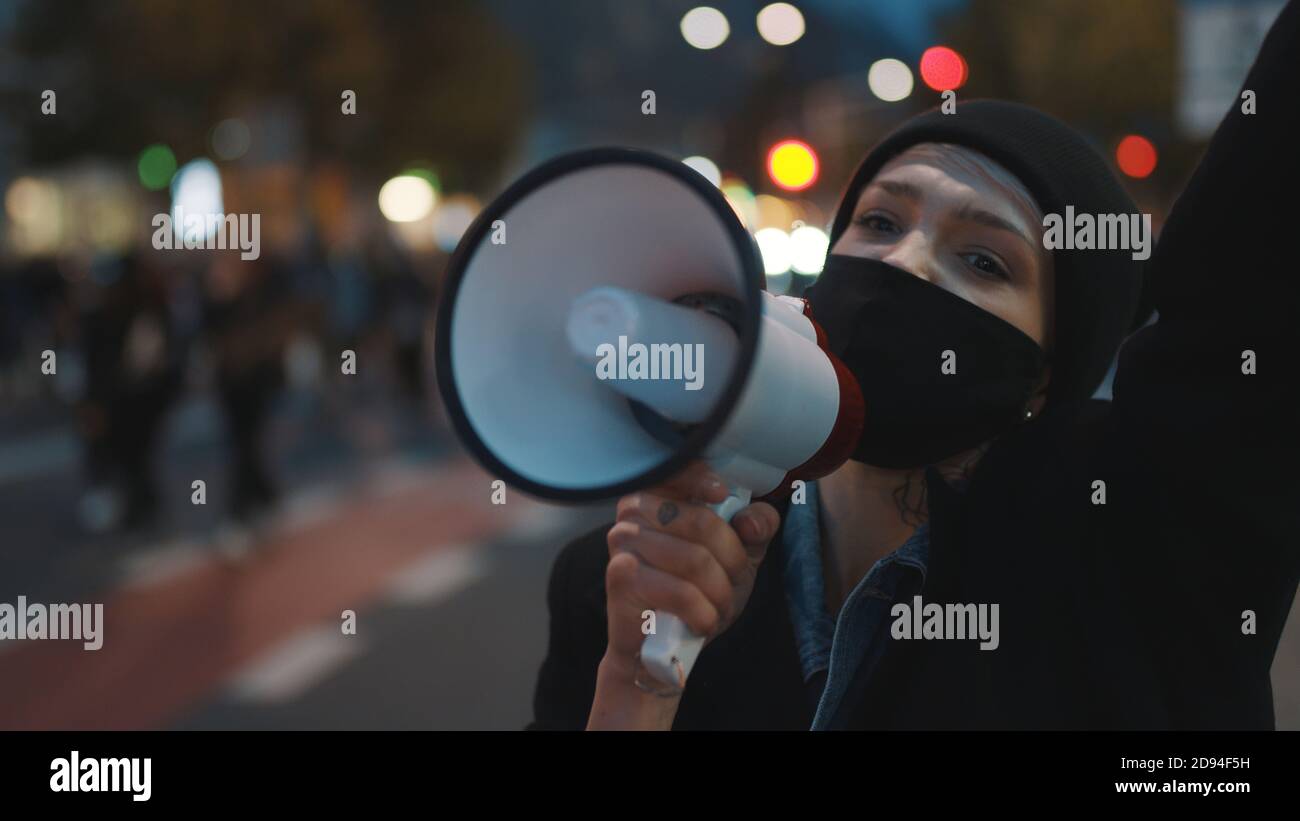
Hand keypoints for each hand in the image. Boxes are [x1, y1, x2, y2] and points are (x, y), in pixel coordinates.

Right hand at [587, 462, 779, 728]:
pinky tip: (701, 621)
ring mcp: (623, 541)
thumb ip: (755, 528)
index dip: (702, 479)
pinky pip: (681, 591)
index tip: (722, 495)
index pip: (678, 468)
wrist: (660, 646)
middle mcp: (633, 510)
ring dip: (719, 592)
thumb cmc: (696, 591)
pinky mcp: (620, 576)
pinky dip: (703, 613)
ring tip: (716, 606)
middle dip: (731, 560)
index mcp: (659, 494)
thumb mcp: (737, 555)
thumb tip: (752, 521)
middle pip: (702, 522)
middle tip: (733, 581)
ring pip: (694, 559)